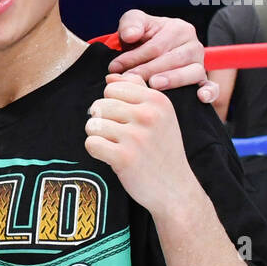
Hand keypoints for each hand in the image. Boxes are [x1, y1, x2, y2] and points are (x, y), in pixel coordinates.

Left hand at [84, 74, 195, 216]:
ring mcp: (137, 136)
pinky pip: (91, 143)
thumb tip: (110, 76)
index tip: (123, 119)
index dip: (111, 103)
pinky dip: (96, 151)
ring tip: (115, 146)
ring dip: (98, 136)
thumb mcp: (160, 115)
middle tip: (118, 136)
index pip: (112, 87)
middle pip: (99, 104)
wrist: (175, 189)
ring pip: (92, 124)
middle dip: (102, 120)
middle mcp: (148, 115)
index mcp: (158, 100)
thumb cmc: (162, 149)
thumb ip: (137, 91)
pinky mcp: (124, 157)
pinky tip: (111, 157)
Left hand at [108, 10, 217, 103]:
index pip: (156, 46)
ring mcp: (199, 64)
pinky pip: (211, 86)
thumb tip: (130, 35)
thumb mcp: (133, 23)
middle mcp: (193, 46)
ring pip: (191, 72)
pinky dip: (209, 91)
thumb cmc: (142, 37)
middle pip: (173, 59)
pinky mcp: (202, 80)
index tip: (115, 67)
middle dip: (149, 70)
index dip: (135, 57)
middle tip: (130, 79)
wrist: (148, 49)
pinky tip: (200, 97)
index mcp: (179, 29)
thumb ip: (130, 24)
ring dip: (173, 80)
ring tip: (153, 84)